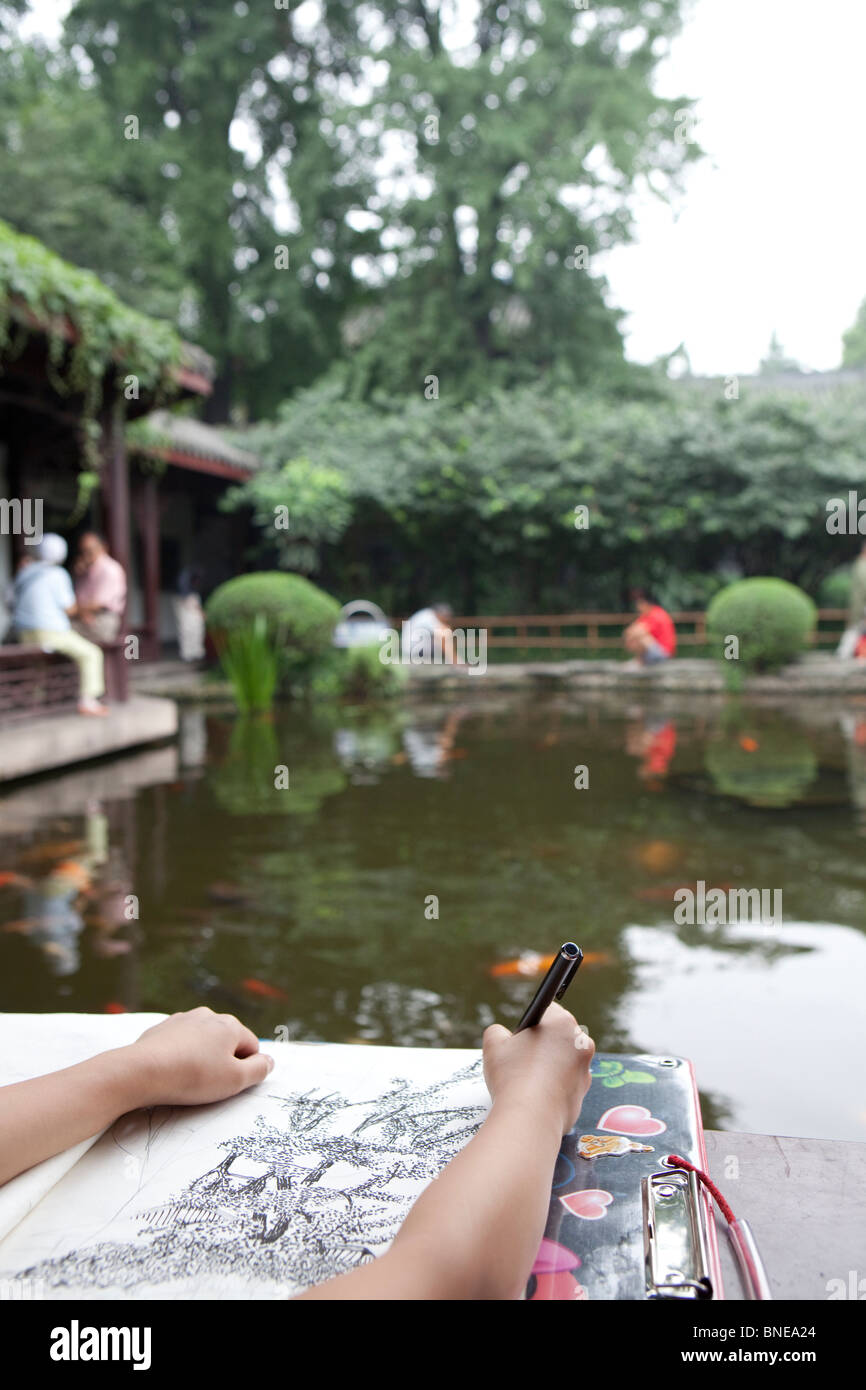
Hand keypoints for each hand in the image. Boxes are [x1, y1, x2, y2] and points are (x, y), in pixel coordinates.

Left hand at [125, 1007, 273, 1107]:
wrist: (141, 1071)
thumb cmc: (192, 1076)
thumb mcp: (235, 1081)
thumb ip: (259, 1070)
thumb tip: (270, 1061)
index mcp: (230, 1025)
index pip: (252, 1048)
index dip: (245, 1070)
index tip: (228, 1084)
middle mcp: (208, 1015)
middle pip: (227, 1043)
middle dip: (222, 1062)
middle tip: (208, 1084)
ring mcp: (183, 1019)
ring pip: (203, 1042)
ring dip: (201, 1059)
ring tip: (188, 1079)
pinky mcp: (162, 1029)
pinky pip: (181, 1044)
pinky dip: (180, 1057)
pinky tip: (171, 1072)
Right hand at [482, 1003, 594, 1135]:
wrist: (530, 1119)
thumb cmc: (513, 1077)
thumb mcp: (493, 1045)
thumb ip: (497, 1031)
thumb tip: (501, 1034)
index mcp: (562, 1023)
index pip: (548, 1011)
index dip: (532, 1024)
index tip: (522, 1036)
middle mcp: (580, 1043)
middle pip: (558, 1037)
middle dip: (542, 1045)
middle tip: (521, 1060)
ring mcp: (585, 1070)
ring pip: (563, 1062)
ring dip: (548, 1067)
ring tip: (525, 1081)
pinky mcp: (583, 1094)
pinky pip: (565, 1085)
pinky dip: (553, 1088)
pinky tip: (535, 1096)